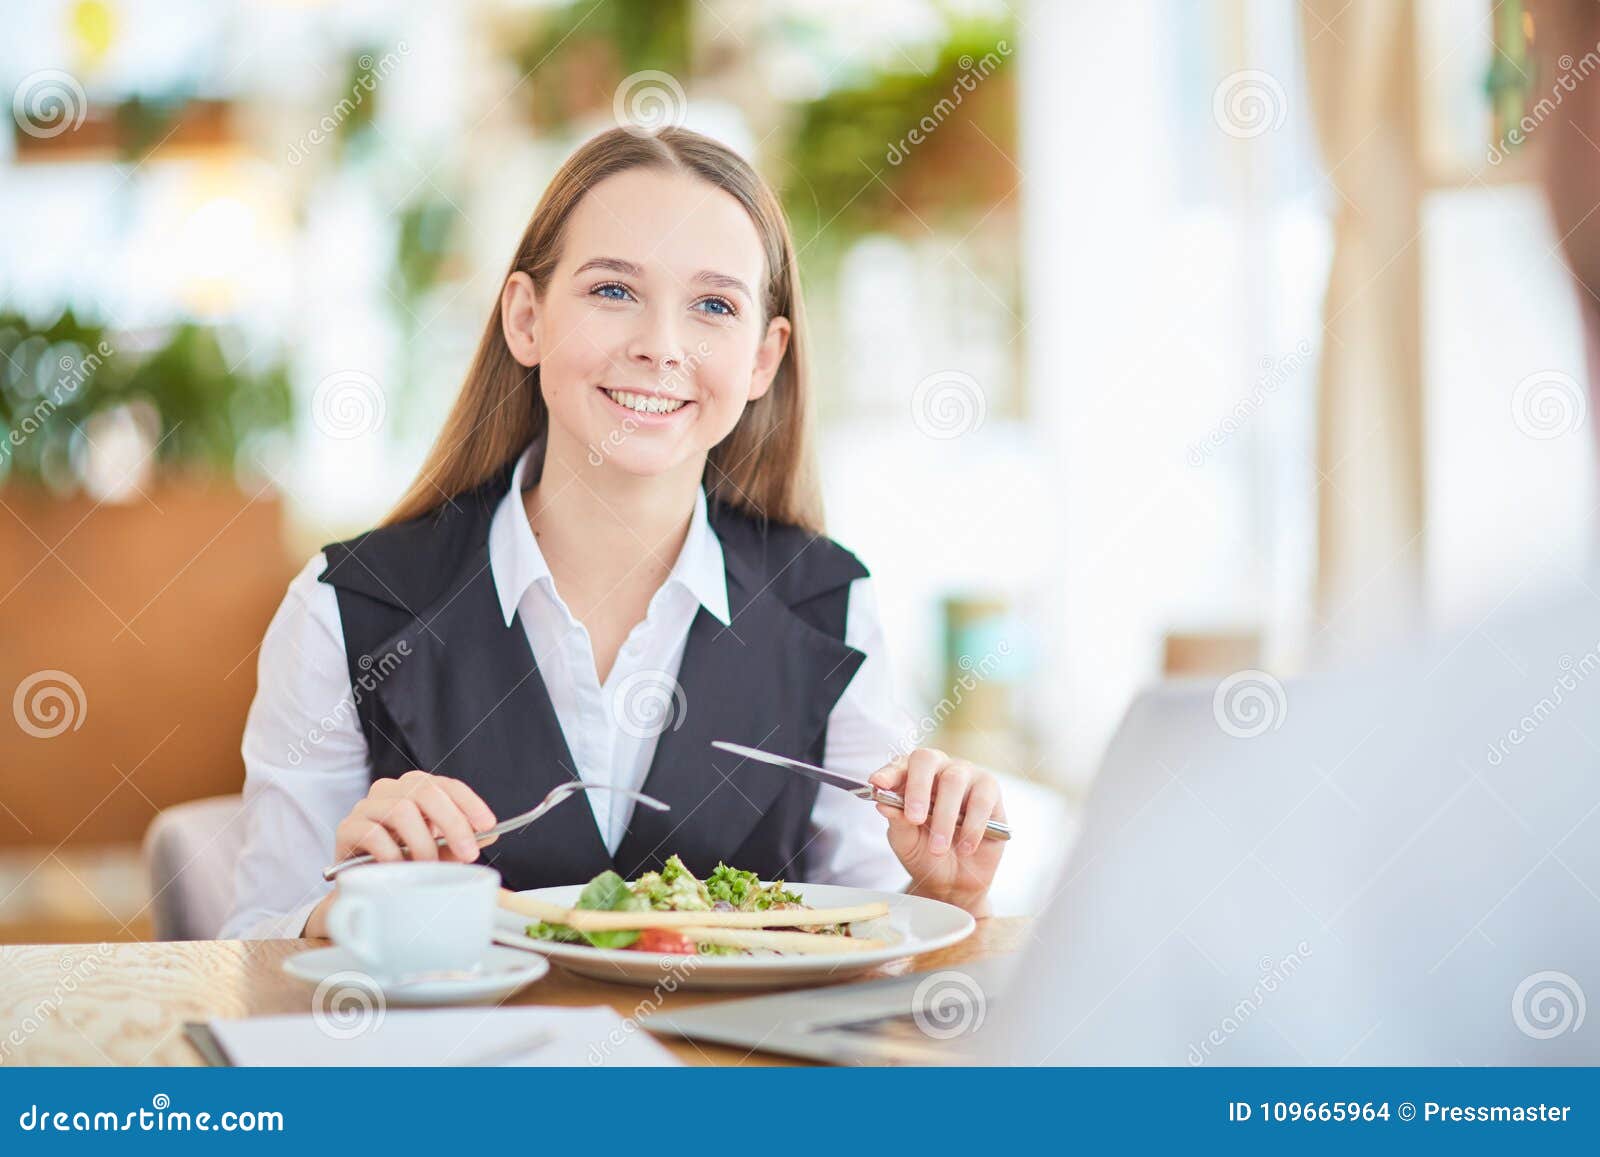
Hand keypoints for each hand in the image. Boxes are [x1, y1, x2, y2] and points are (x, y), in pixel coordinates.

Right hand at [305, 771, 497, 938]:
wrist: (361, 884)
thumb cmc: (402, 861)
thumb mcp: (438, 850)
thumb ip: (459, 841)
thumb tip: (489, 834)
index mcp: (415, 788)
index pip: (446, 785)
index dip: (470, 803)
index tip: (488, 825)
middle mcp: (390, 790)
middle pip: (426, 791)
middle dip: (453, 823)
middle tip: (468, 854)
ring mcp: (366, 806)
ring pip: (401, 810)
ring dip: (422, 843)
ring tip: (427, 865)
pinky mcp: (347, 828)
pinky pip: (374, 834)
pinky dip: (393, 854)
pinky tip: (399, 868)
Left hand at [869, 748, 1004, 916]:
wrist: (954, 881)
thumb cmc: (925, 853)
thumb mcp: (905, 841)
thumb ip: (897, 820)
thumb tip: (883, 803)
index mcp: (912, 776)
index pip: (899, 764)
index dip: (889, 772)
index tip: (878, 784)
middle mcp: (939, 769)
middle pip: (927, 759)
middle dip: (918, 788)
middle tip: (914, 818)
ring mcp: (966, 776)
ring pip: (954, 780)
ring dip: (944, 817)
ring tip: (938, 848)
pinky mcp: (990, 792)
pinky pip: (982, 800)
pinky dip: (972, 827)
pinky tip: (964, 848)